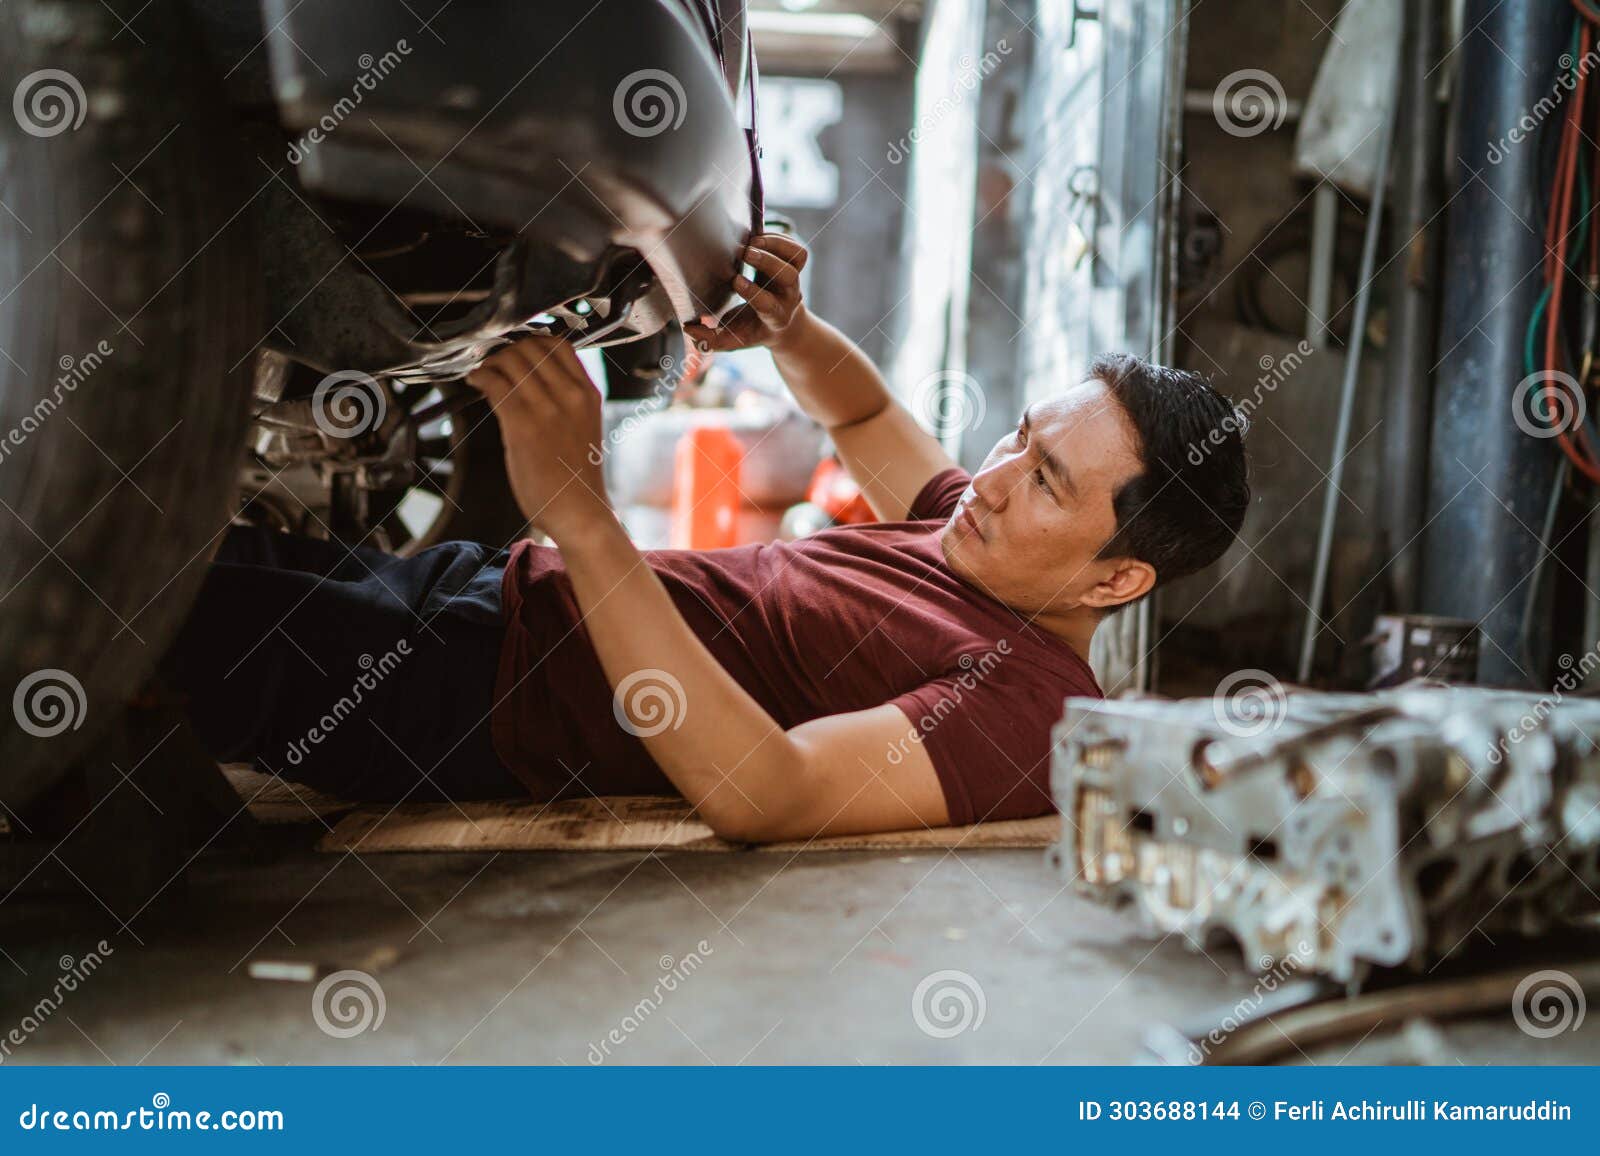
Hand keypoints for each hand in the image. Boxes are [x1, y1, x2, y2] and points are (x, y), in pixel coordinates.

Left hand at [464, 335, 610, 540]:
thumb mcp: (584, 426)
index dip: (531, 341)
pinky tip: (475, 383)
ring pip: (511, 361)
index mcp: (588, 394)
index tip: (516, 350)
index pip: (559, 344)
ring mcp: (547, 409)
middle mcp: (571, 396)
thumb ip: (566, 399)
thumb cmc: (577, 476)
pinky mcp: (523, 426)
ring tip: (482, 372)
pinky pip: (495, 385)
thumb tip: (532, 379)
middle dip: (506, 349)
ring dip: (490, 362)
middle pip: (531, 347)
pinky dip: (480, 376)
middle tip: (493, 362)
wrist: (580, 512)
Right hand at [684, 232, 809, 353]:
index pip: (767, 304)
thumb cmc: (751, 329)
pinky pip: (795, 248)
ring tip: (752, 241)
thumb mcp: (732, 339)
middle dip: (768, 262)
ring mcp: (794, 279)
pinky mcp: (796, 265)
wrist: (783, 325)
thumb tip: (689, 329)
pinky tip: (757, 238)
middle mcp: (788, 297)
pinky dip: (778, 238)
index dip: (752, 292)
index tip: (735, 281)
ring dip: (775, 245)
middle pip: (788, 276)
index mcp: (774, 317)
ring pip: (797, 257)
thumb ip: (710, 340)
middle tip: (745, 253)